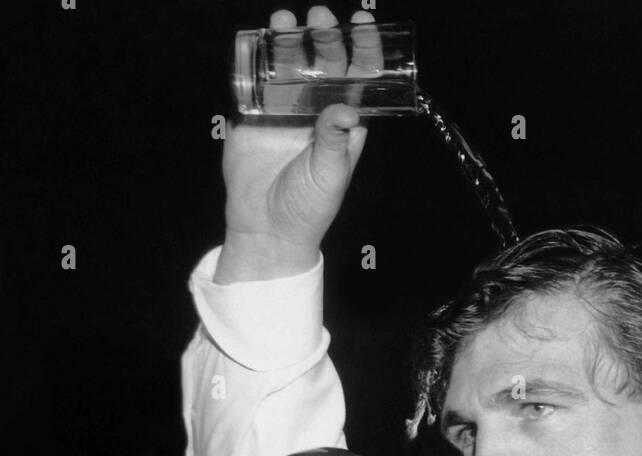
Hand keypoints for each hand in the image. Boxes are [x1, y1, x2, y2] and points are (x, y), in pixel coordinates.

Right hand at [215, 6, 382, 281]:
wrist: (266, 228)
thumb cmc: (308, 207)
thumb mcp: (328, 176)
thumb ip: (335, 141)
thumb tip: (347, 108)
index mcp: (344, 124)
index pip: (359, 79)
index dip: (364, 49)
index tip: (362, 23)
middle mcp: (318, 111)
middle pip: (325, 63)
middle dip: (325, 36)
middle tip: (320, 17)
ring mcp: (286, 109)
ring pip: (291, 64)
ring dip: (291, 39)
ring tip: (286, 19)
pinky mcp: (257, 112)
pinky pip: (259, 78)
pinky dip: (261, 56)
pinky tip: (262, 37)